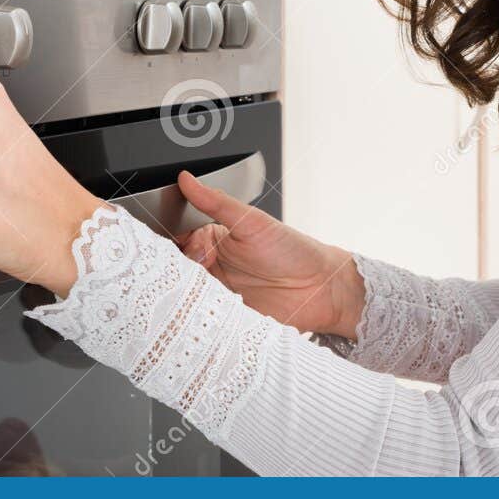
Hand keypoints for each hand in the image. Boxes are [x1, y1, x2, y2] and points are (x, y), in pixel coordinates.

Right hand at [175, 169, 364, 337]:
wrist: (322, 288)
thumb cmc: (293, 251)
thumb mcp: (252, 222)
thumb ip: (217, 203)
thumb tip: (188, 179)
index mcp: (214, 239)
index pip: (179, 238)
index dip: (175, 240)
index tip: (184, 242)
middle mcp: (211, 268)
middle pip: (178, 268)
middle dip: (182, 267)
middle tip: (205, 263)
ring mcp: (217, 294)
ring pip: (186, 295)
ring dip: (189, 292)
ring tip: (207, 286)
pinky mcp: (224, 318)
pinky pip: (203, 318)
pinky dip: (200, 314)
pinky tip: (208, 307)